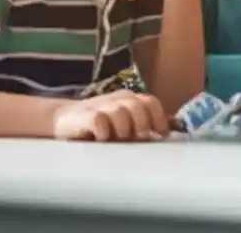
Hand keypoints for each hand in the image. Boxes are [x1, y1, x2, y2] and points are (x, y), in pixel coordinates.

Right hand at [52, 90, 168, 141]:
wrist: (64, 121)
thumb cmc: (101, 125)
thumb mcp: (126, 122)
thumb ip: (147, 122)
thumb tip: (176, 126)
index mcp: (130, 100)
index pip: (151, 103)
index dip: (159, 119)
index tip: (161, 136)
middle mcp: (118, 100)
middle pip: (139, 107)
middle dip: (142, 125)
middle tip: (136, 139)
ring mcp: (102, 106)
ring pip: (121, 113)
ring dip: (122, 130)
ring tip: (116, 140)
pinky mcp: (85, 116)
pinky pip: (100, 122)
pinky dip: (103, 132)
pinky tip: (100, 140)